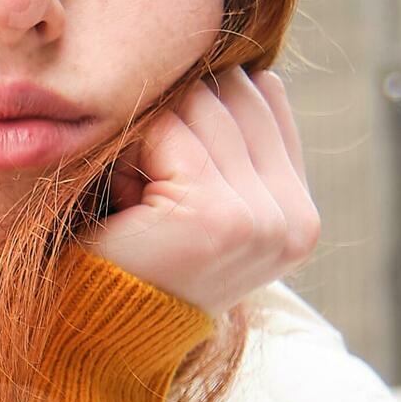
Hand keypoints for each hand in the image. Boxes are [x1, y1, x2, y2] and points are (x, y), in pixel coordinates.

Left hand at [85, 66, 320, 309]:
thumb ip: (242, 145)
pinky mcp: (213, 212)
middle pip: (232, 94)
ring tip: (136, 198)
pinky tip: (124, 202)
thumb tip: (258, 71)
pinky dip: (129, 154)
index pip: (266, 101)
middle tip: (146, 187)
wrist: (97, 330)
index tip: (169, 161)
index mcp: (302, 219)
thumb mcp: (207, 199)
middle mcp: (293, 221)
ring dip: (150, 137)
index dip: (202, 109)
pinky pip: (166, 129)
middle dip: (176, 121)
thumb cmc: (139, 257)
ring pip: (199, 106)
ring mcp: (259, 219)